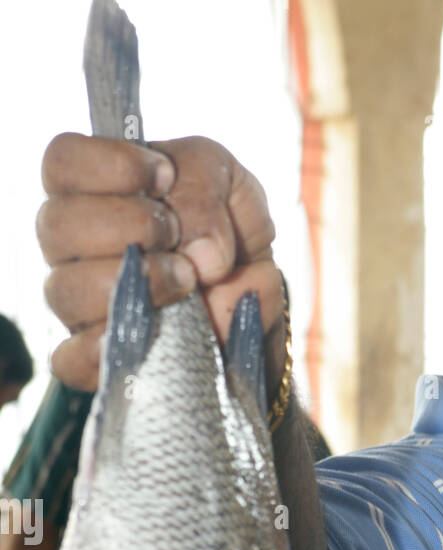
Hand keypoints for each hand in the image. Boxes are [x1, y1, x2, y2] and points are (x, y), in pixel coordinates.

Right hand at [38, 134, 283, 392]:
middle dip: (128, 226)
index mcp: (94, 189)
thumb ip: (207, 189)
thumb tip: (200, 250)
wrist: (251, 297)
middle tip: (177, 236)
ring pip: (65, 291)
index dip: (108, 165)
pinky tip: (146, 336)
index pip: (62, 162)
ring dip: (133, 283)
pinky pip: (70, 360)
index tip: (164, 177)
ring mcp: (81, 303)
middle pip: (57, 226)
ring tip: (187, 280)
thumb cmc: (225, 229)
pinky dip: (100, 349)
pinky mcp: (96, 357)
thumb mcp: (229, 184)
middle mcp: (75, 245)